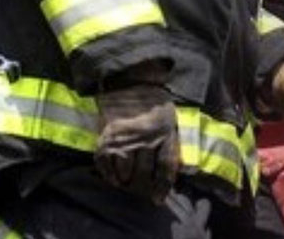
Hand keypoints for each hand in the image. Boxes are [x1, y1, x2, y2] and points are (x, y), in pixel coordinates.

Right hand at [94, 82, 179, 203]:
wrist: (128, 82)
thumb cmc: (154, 104)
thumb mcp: (171, 120)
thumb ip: (172, 144)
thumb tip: (177, 172)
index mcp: (165, 133)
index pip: (165, 168)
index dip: (162, 187)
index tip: (158, 200)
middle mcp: (146, 138)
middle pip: (143, 175)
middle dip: (142, 188)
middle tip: (141, 192)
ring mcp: (125, 139)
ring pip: (124, 174)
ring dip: (126, 183)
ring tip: (127, 184)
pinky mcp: (106, 138)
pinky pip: (106, 165)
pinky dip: (109, 175)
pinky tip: (114, 178)